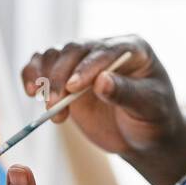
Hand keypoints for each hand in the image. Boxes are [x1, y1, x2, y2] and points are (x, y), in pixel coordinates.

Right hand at [20, 35, 184, 158]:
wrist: (142, 136)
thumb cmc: (154, 119)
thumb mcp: (149, 108)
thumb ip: (127, 94)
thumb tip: (102, 81)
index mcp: (133, 48)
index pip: (105, 50)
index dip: (87, 66)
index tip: (73, 88)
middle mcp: (105, 49)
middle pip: (74, 49)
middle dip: (60, 76)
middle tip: (55, 103)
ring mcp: (83, 62)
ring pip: (54, 55)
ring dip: (45, 79)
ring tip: (51, 107)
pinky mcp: (66, 76)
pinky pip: (42, 66)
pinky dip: (31, 75)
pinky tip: (31, 92)